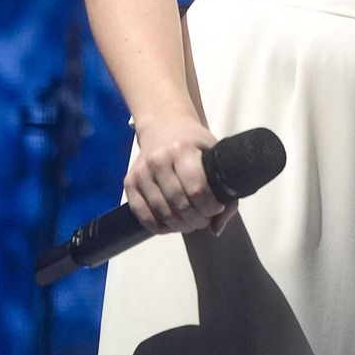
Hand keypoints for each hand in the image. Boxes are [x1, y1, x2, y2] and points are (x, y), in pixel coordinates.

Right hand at [126, 109, 239, 236]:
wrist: (163, 125)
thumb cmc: (193, 143)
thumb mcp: (214, 155)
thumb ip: (225, 191)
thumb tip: (216, 229)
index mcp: (183, 150)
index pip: (197, 190)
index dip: (210, 207)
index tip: (216, 208)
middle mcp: (158, 160)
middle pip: (180, 205)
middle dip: (197, 220)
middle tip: (204, 218)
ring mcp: (141, 172)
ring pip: (163, 213)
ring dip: (180, 226)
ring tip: (190, 221)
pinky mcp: (129, 182)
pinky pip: (143, 216)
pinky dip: (159, 227)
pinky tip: (171, 224)